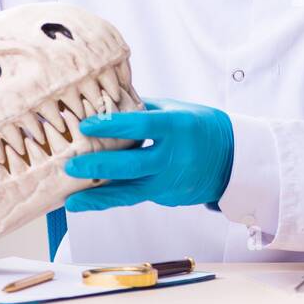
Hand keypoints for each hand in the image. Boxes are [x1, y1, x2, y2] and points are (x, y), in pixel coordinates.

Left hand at [63, 97, 233, 211]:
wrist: (232, 158)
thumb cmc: (199, 126)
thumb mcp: (175, 109)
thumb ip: (142, 109)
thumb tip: (104, 101)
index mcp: (177, 127)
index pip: (141, 126)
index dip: (112, 126)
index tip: (85, 126)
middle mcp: (175, 157)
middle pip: (132, 165)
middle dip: (99, 167)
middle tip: (71, 165)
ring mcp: (172, 182)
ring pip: (132, 193)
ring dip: (99, 198)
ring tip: (72, 201)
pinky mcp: (169, 198)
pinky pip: (137, 197)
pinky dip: (112, 198)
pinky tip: (89, 200)